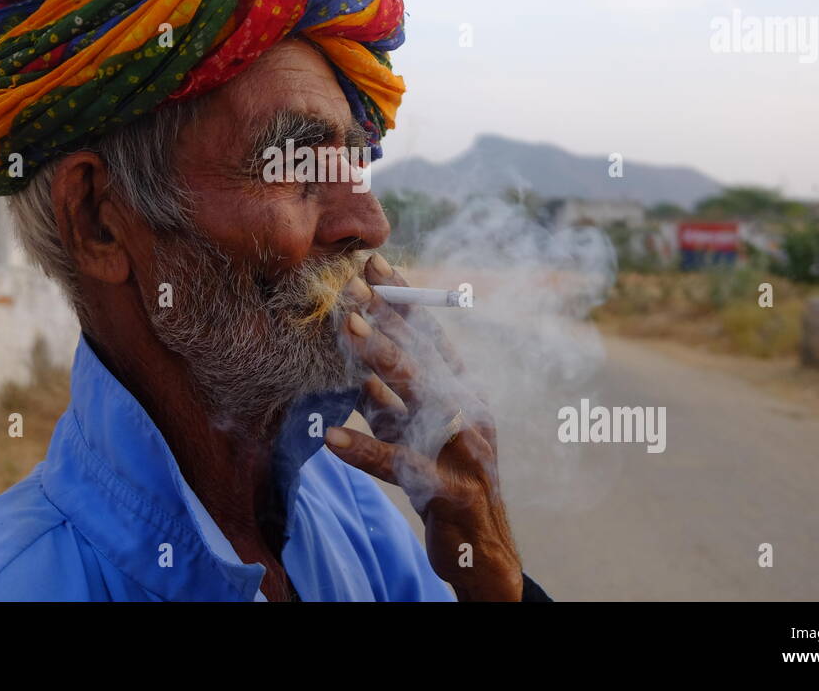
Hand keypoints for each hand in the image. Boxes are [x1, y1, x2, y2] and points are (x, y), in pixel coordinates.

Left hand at [324, 253, 523, 601]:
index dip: (403, 300)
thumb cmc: (447, 484)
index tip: (373, 263)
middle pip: (425, 356)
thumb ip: (390, 403)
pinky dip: (367, 452)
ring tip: (347, 333)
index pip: (430, 336)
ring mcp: (464, 450)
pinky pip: (403, 467)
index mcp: (461, 393)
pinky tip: (332, 439)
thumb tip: (355, 368)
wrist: (485, 555)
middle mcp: (468, 411)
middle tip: (352, 285)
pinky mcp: (451, 491)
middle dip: (388, 318)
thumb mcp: (415, 435)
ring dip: (383, 362)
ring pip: (420, 398)